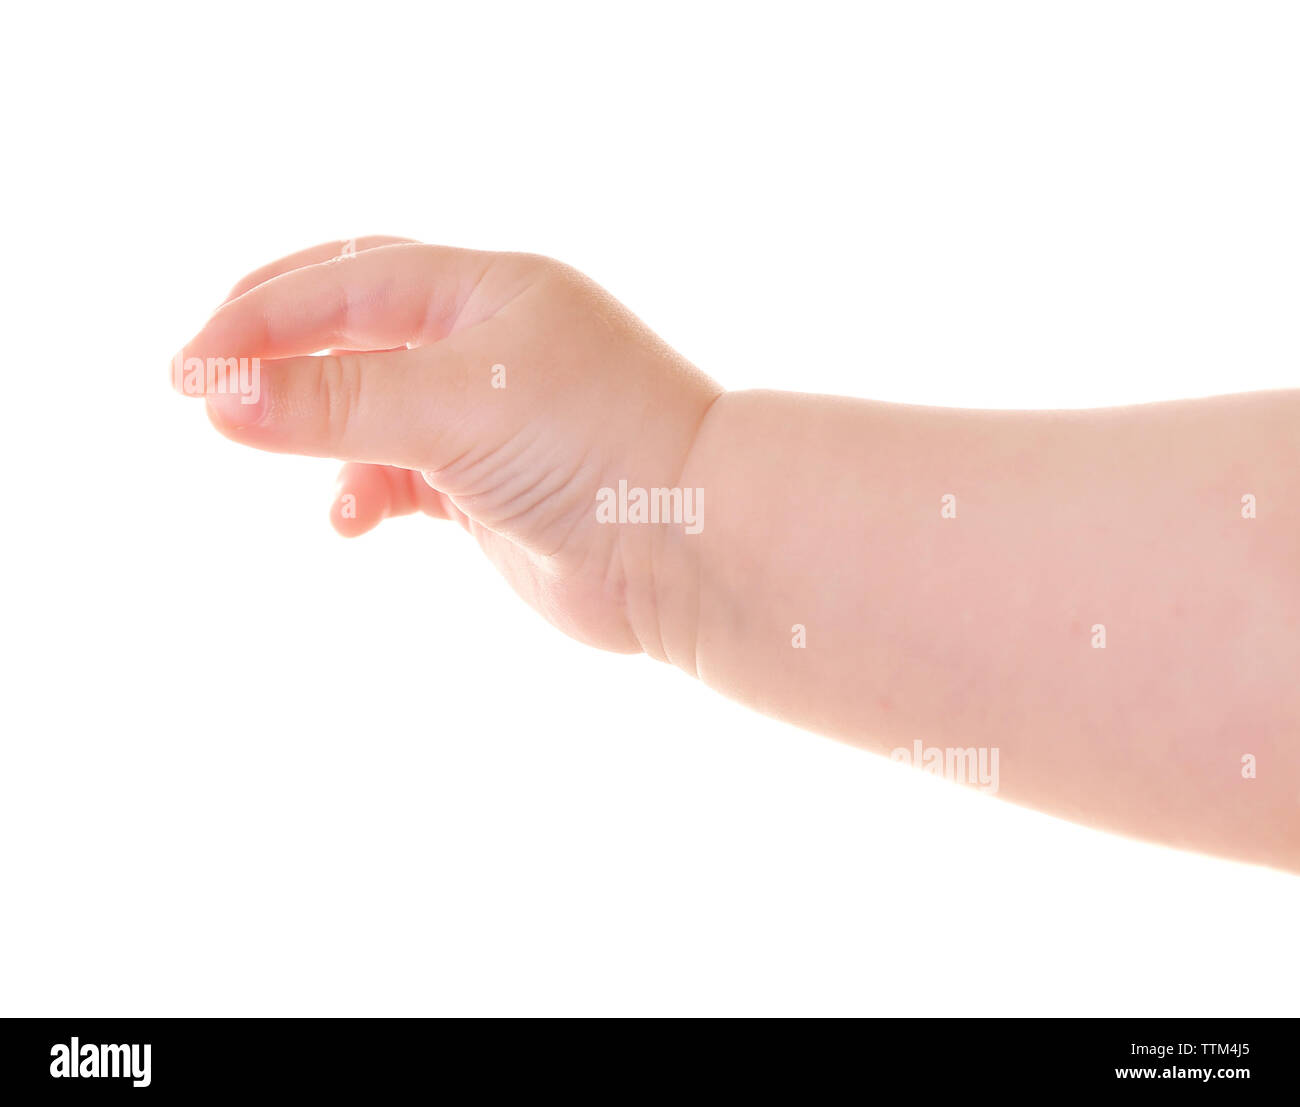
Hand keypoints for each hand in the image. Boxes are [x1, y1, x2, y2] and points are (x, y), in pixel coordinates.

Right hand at [174, 238, 722, 655]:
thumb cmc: (600, 449)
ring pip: (371, 406)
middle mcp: (487, 341)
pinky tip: (350, 521)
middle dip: (276, 357)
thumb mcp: (457, 406)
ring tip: (283, 460)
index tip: (191, 369)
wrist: (695, 550)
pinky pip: (400, 475)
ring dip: (319, 433)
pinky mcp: (489, 486)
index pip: (346, 280)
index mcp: (487, 289)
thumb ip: (338, 399)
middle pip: (352, 328)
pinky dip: (362, 492)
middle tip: (202, 389)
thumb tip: (219, 393)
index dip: (260, 318)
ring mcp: (488, 415)